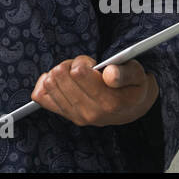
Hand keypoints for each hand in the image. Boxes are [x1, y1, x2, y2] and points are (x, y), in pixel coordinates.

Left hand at [30, 55, 158, 126]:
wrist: (130, 108)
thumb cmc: (132, 87)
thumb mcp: (138, 75)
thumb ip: (126, 73)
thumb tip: (109, 75)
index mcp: (109, 102)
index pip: (78, 73)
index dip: (83, 62)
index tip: (93, 64)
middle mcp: (90, 114)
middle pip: (60, 75)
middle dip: (71, 64)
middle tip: (83, 67)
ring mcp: (76, 117)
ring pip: (49, 83)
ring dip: (60, 73)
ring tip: (76, 75)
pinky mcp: (64, 115)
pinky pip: (40, 96)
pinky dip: (45, 83)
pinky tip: (60, 81)